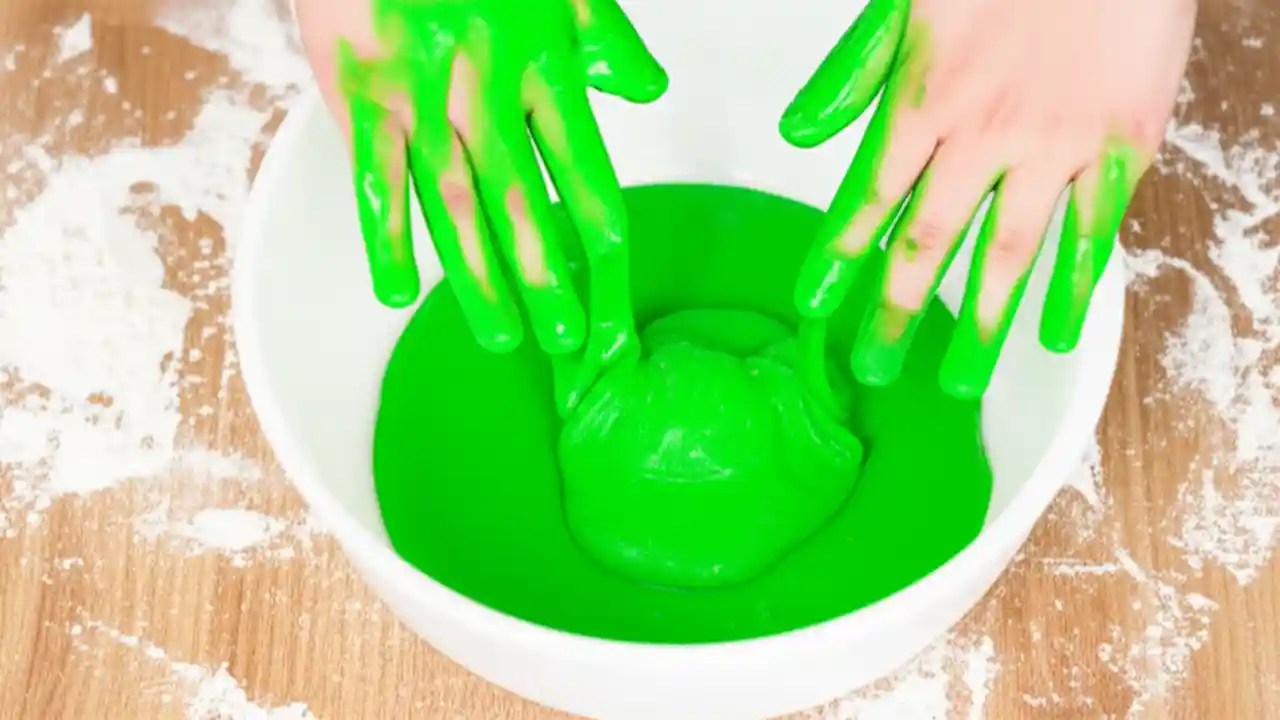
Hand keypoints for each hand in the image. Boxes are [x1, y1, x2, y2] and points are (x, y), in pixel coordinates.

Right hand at [296, 0, 666, 353]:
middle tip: (564, 341)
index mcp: (543, 63)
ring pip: (454, 199)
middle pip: (522, 199)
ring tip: (499, 340)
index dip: (598, 234)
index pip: (584, 168)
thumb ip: (606, 36)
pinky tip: (398, 291)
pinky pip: (376, 171)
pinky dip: (386, 234)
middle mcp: (489, 88)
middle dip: (545, 276)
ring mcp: (423, 93)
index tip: (613, 286)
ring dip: (477, 275)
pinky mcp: (365, 90)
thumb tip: (651, 91)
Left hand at [780, 0, 1195, 397]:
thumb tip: (796, 131)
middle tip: (875, 367)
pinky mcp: (1118, 145)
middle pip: (929, 240)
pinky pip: (1092, 229)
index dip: (841, 254)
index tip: (815, 304)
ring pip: (1008, 251)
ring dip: (979, 320)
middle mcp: (981, 137)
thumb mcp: (908, 3)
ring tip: (959, 381)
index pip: (870, 197)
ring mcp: (1053, 147)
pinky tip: (1056, 334)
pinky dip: (1073, 286)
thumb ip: (853, 73)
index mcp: (925, 101)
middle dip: (897, 309)